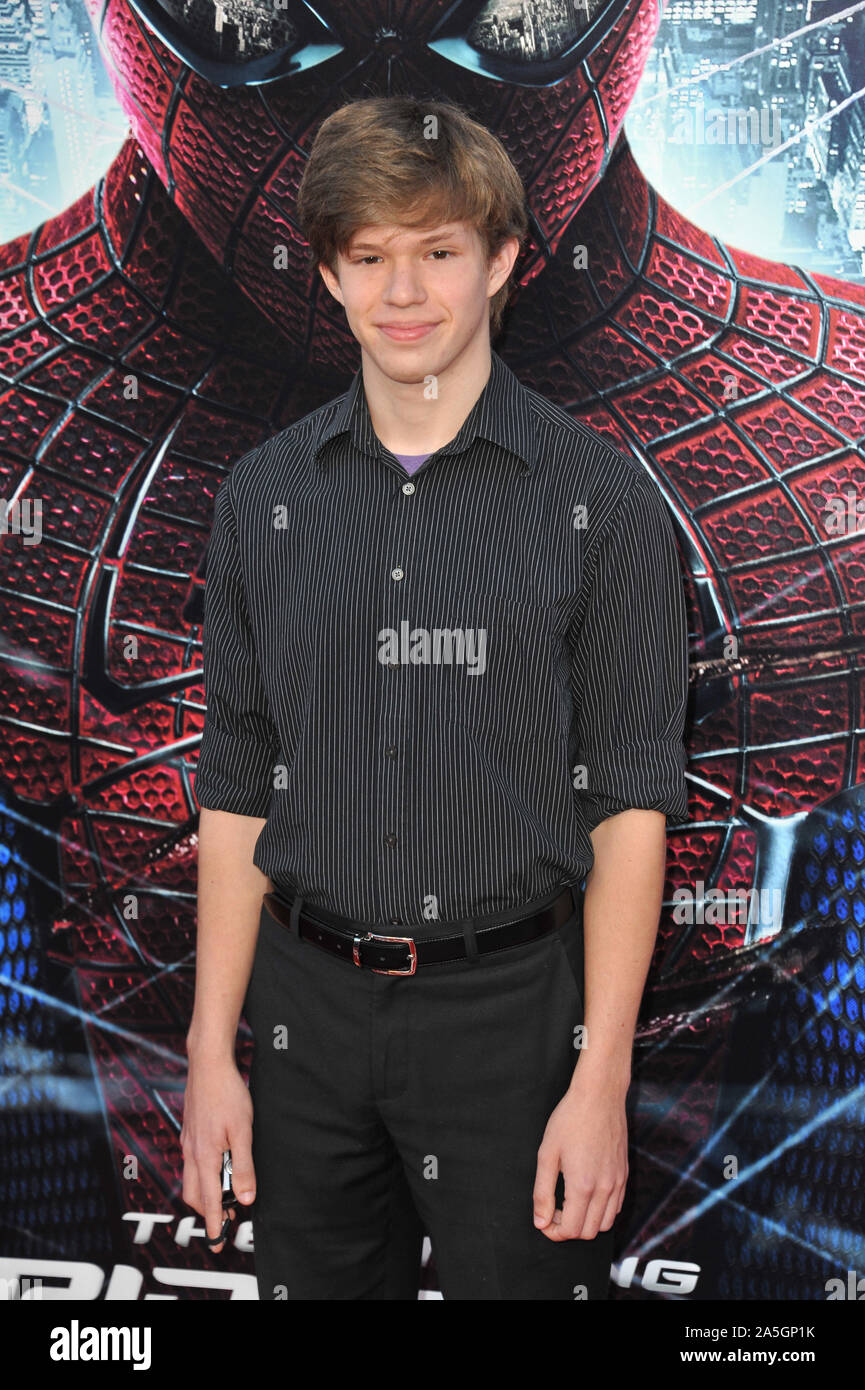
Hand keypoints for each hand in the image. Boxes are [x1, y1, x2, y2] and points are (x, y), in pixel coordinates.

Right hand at [181, 1051, 255, 1252]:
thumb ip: (244, 1166)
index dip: (214, 1224)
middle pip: (195, 1195)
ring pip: (192, 1180)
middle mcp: (191, 1152)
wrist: (208, 1065)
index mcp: (205, 1156)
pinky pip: (191, 1163)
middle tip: (226, 1220)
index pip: (210, 1200)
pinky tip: (215, 1167)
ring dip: (206, 1193)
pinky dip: (202, 1175)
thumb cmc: (227, 1094)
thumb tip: (246, 1197)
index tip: (217, 1244)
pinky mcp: (189, 1132)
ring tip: (226, 1196)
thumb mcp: (243, 1131)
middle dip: (208, 1212)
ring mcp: (188, 1142)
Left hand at [532, 1077, 627, 1240]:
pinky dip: (601, 1211)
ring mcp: (618, 1182)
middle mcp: (604, 1188)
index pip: (571, 1230)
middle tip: (554, 1211)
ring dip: (586, 1222)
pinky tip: (586, 1194)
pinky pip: (616, 1207)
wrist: (599, 1095)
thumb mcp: (547, 1154)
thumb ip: (542, 1192)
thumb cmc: (570, 1119)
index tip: (544, 1220)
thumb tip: (541, 1221)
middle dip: (568, 1229)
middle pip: (588, 1232)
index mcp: (582, 1185)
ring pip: (605, 1224)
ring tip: (569, 1203)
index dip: (554, 1232)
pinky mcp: (624, 1174)